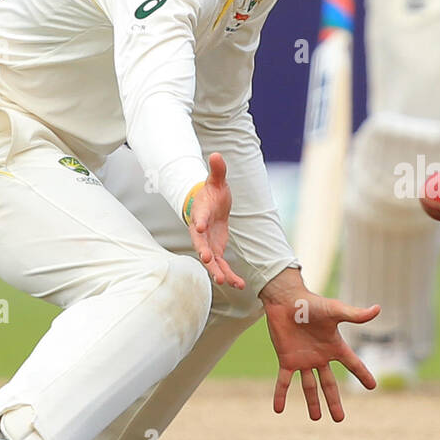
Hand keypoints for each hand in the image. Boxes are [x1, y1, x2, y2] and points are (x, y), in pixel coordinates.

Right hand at [185, 153, 245, 289]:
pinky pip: (222, 265)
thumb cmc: (212, 192)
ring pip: (212, 260)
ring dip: (218, 270)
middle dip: (204, 253)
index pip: (199, 217)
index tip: (199, 227)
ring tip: (226, 281)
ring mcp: (208, 243)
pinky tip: (239, 285)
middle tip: (208, 261)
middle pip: (201, 243)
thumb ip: (217, 170)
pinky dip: (230, 274)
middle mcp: (201, 231)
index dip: (199, 221)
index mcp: (201, 213)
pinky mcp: (216, 250)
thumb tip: (217, 155)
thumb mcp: (216, 180)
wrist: (209, 205)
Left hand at [261, 269, 379, 420]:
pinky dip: (280, 394)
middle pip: (329, 384)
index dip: (362, 374)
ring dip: (312, 402)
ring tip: (316, 418)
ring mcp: (303, 359)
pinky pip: (284, 381)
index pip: (353, 363)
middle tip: (340, 419)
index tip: (372, 386)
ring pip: (309, 386)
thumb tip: (378, 308)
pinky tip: (278, 409)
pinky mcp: (286, 359)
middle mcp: (320, 356)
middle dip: (334, 401)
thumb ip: (355, 314)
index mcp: (334, 346)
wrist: (286, 299)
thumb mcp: (335, 310)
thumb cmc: (312, 302)